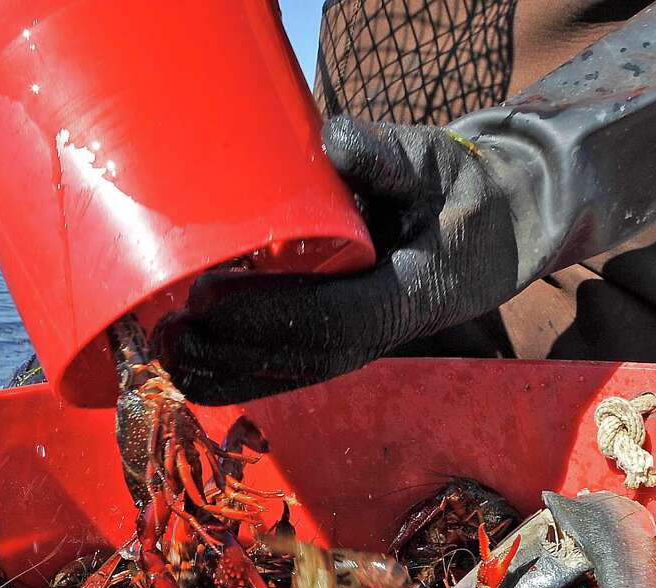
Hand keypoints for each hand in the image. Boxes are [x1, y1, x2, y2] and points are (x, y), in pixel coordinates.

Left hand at [157, 118, 523, 404]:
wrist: (492, 231)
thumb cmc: (458, 194)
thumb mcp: (433, 166)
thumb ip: (385, 156)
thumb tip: (331, 142)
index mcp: (404, 295)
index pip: (326, 318)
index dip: (263, 312)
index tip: (206, 295)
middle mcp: (377, 335)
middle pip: (293, 358)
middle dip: (225, 351)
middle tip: (166, 331)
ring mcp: (355, 347)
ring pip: (283, 376)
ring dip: (221, 373)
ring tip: (164, 354)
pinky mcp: (335, 345)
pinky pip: (283, 372)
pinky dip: (235, 378)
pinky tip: (190, 373)